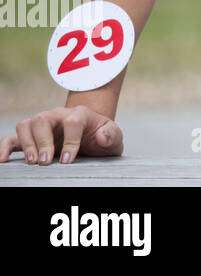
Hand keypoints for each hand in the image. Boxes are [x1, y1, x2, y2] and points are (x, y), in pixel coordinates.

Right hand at [1, 106, 123, 165]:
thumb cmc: (102, 137)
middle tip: (45, 161)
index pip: (73, 121)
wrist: (92, 137)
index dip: (70, 141)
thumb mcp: (113, 138)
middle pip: (43, 119)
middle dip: (43, 141)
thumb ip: (112, 135)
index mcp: (80, 114)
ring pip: (26, 124)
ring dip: (27, 143)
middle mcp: (58, 116)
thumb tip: (102, 136)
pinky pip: (12, 138)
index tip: (68, 160)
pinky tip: (3, 159)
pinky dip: (5, 147)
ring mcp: (43, 126)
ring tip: (33, 162)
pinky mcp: (31, 138)